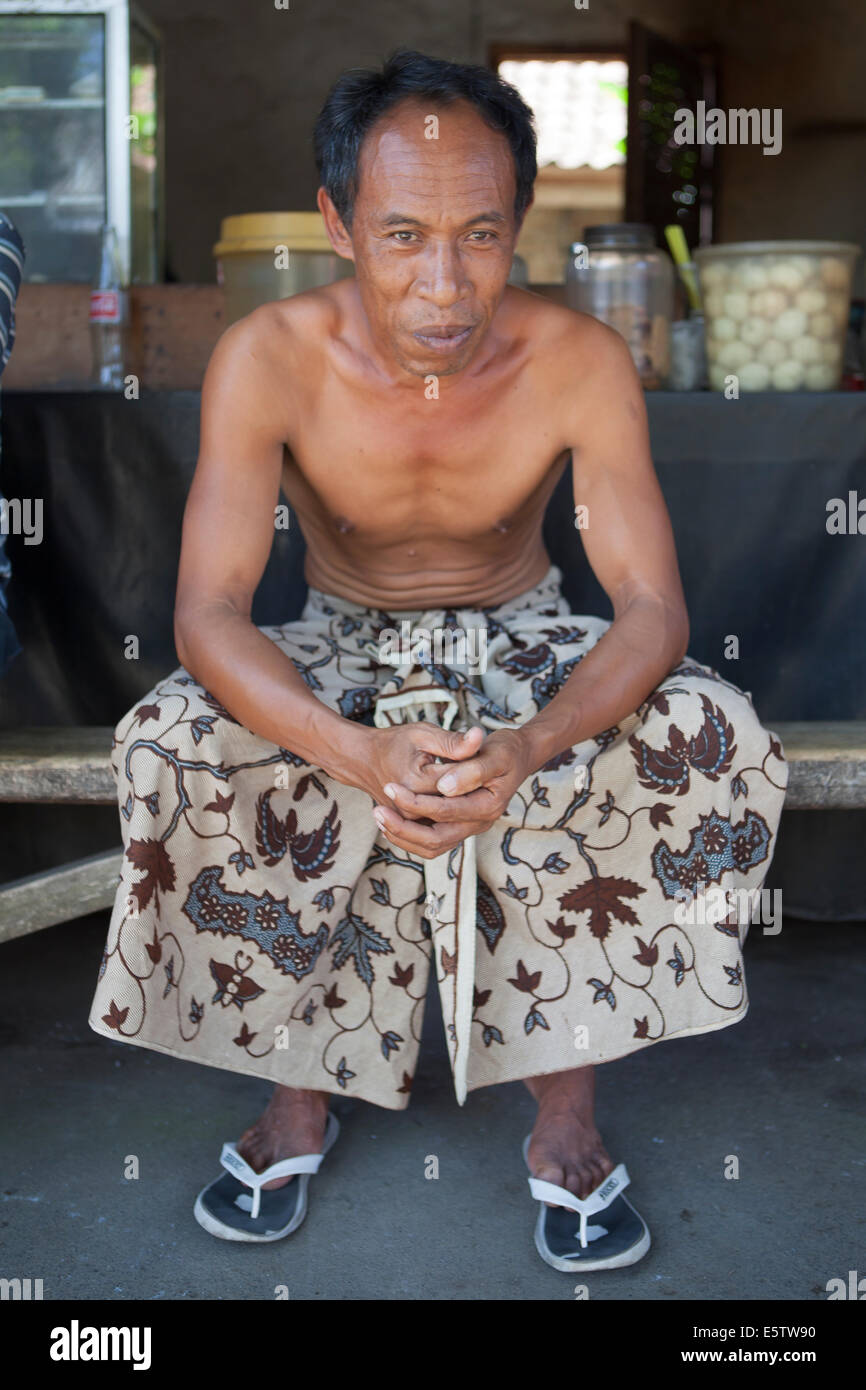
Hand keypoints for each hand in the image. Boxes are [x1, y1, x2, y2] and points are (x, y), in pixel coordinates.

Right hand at [346, 720, 485, 818]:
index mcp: (418, 782)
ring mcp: (409, 823)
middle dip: (471, 795)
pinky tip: (455, 805)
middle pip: (458, 810)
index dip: (476, 771)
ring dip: (463, 815)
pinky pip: (435, 839)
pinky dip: (450, 825)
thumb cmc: (394, 744)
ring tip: (465, 791)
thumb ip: (452, 742)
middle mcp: (411, 810)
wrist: (364, 762)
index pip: (462, 784)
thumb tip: (479, 736)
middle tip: (475, 778)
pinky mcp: (410, 829)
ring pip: (449, 828)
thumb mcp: (423, 734)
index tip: (479, 759)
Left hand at [374, 728, 532, 859]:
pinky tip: (392, 822)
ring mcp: (469, 828)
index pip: (445, 811)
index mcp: (487, 806)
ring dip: (404, 836)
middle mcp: (479, 823)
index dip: (415, 802)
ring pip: (432, 846)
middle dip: (403, 828)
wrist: (517, 756)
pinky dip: (411, 837)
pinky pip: (433, 842)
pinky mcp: (460, 826)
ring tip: (379, 817)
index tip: (390, 786)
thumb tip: (445, 786)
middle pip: (436, 839)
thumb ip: (470, 769)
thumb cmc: (505, 750)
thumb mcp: (493, 752)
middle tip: (376, 811)